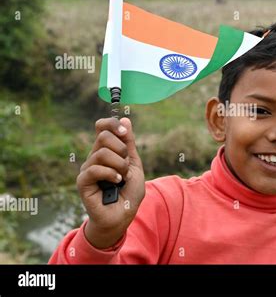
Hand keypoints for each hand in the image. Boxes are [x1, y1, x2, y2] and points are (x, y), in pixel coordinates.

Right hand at [76, 117, 144, 247]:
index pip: (102, 127)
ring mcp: (87, 169)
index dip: (112, 124)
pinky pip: (94, 169)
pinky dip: (110, 174)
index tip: (124, 132)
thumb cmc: (129, 192)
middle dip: (121, 149)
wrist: (123, 215)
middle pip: (103, 136)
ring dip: (119, 165)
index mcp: (106, 150)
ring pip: (102, 153)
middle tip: (126, 165)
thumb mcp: (134, 164)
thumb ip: (129, 143)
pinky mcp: (82, 182)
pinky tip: (116, 181)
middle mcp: (94, 157)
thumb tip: (124, 119)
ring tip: (122, 177)